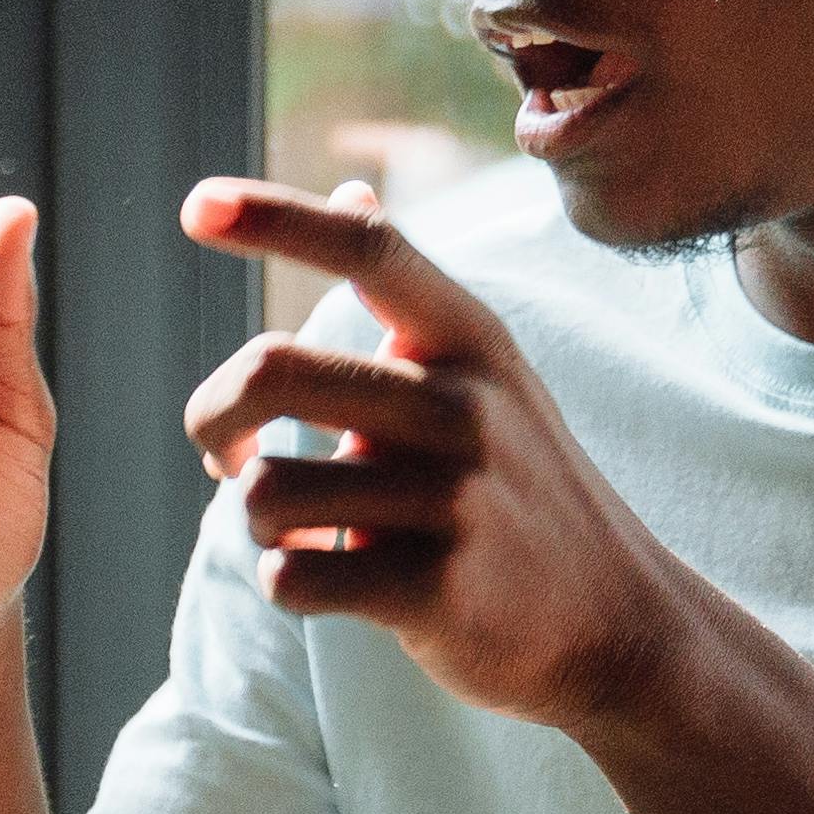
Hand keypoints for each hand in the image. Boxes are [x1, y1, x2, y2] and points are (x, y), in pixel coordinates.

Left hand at [174, 180, 690, 732]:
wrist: (619, 626)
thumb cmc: (522, 492)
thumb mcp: (487, 377)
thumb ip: (408, 297)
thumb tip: (349, 187)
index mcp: (470, 342)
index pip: (369, 251)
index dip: (275, 219)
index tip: (194, 206)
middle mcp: (466, 406)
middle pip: (270, 370)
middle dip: (210, 416)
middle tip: (220, 452)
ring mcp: (457, 500)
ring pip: (264, 490)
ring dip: (258, 521)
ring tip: (308, 534)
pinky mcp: (439, 589)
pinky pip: (291, 577)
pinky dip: (287, 583)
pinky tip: (331, 583)